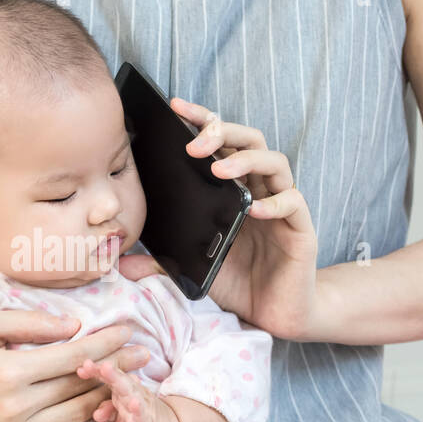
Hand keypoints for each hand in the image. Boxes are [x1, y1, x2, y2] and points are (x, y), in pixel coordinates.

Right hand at [0, 312, 152, 421]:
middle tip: (143, 357)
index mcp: (11, 370)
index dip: (107, 343)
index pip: (74, 356)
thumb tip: (74, 326)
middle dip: (117, 369)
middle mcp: (15, 407)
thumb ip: (30, 323)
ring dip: (106, 401)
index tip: (130, 332)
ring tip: (129, 386)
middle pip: (79, 386)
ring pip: (73, 418)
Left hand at [75, 357, 182, 421]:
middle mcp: (132, 394)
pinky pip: (142, 414)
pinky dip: (138, 407)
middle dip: (103, 369)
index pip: (107, 377)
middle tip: (88, 362)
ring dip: (118, 380)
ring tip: (107, 369)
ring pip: (130, 391)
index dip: (94, 370)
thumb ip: (104, 409)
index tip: (80, 366)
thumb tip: (90, 409)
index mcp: (122, 391)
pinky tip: (133, 402)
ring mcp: (141, 407)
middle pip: (117, 379)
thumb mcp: (118, 417)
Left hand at [169, 99, 319, 341]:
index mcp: (234, 190)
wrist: (274, 313)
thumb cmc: (237, 282)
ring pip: (275, 163)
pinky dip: (275, 203)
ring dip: (246, 160)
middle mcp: (259, 190)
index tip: (174, 107)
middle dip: (222, 132)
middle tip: (194, 143)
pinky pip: (294, 204)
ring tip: (219, 169)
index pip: (221, 143)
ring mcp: (282, 208)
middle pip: (250, 140)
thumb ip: (161, 264)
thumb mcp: (192, 269)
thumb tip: (121, 265)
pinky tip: (253, 209)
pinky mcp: (301, 230)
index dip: (202, 121)